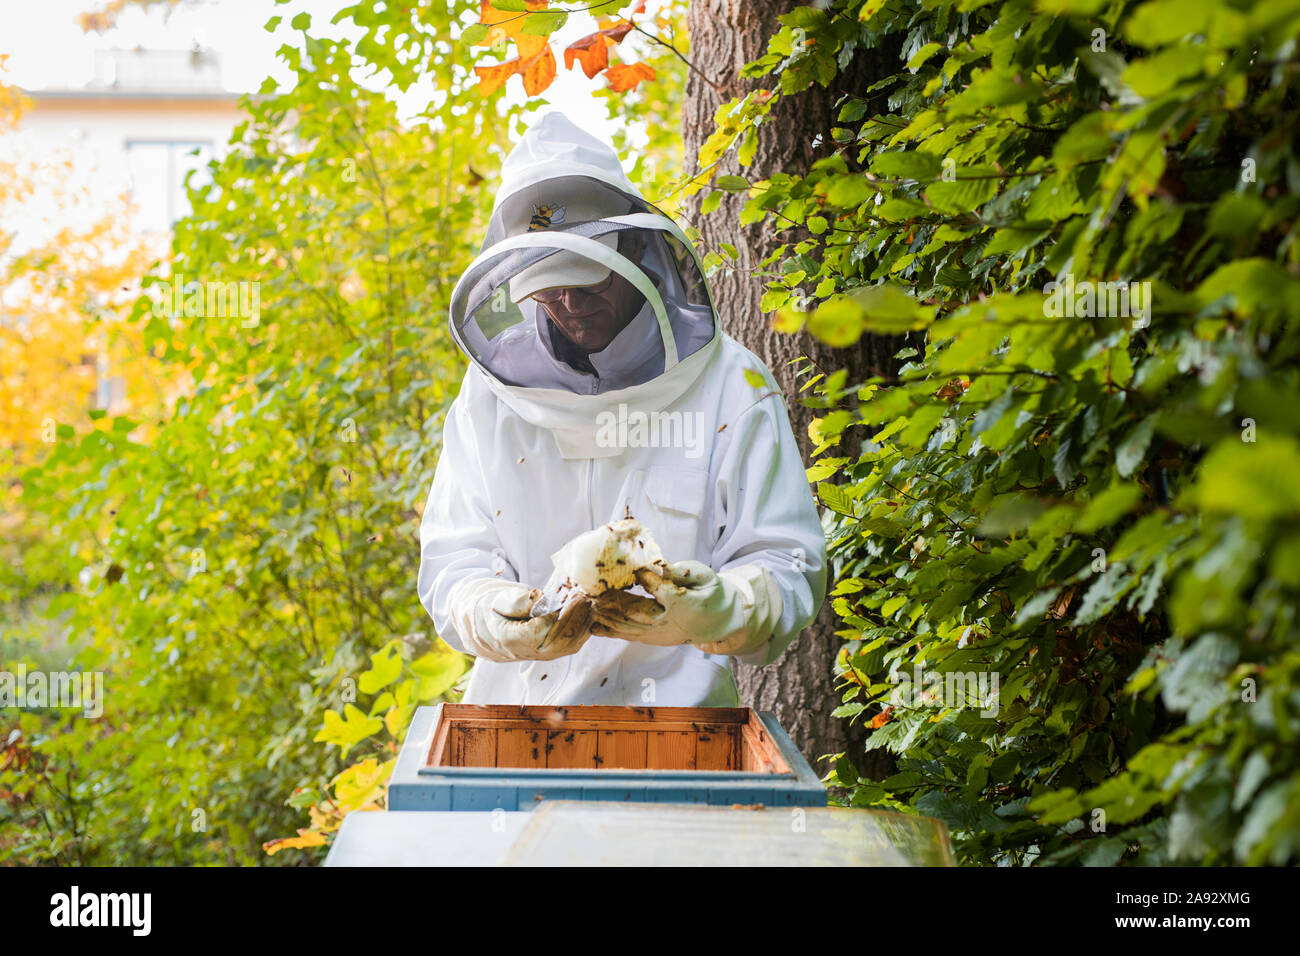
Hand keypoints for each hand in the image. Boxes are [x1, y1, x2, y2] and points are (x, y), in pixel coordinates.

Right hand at [453, 578, 593, 661]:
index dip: (558, 615)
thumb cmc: (489, 607)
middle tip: (585, 597)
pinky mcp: (548, 653)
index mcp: (508, 640)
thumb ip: (517, 600)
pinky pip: (569, 645)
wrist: (480, 624)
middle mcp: (525, 653)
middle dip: (576, 618)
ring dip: (582, 623)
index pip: (540, 632)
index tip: (571, 596)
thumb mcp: (496, 598)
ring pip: (567, 646)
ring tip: (588, 602)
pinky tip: (586, 612)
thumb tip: (541, 599)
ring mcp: (538, 656)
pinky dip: (582, 629)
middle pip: (559, 641)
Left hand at [591, 560, 781, 654]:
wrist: (719, 622)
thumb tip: (659, 565)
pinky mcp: (653, 639)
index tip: (632, 568)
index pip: (662, 590)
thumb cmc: (710, 592)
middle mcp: (669, 622)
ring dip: (608, 617)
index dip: (647, 579)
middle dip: (615, 603)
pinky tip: (594, 626)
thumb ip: (681, 572)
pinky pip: (629, 636)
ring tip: (590, 607)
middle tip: (595, 593)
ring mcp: (659, 633)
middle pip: (638, 613)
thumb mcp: (703, 576)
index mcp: (684, 604)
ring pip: (630, 627)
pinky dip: (611, 632)